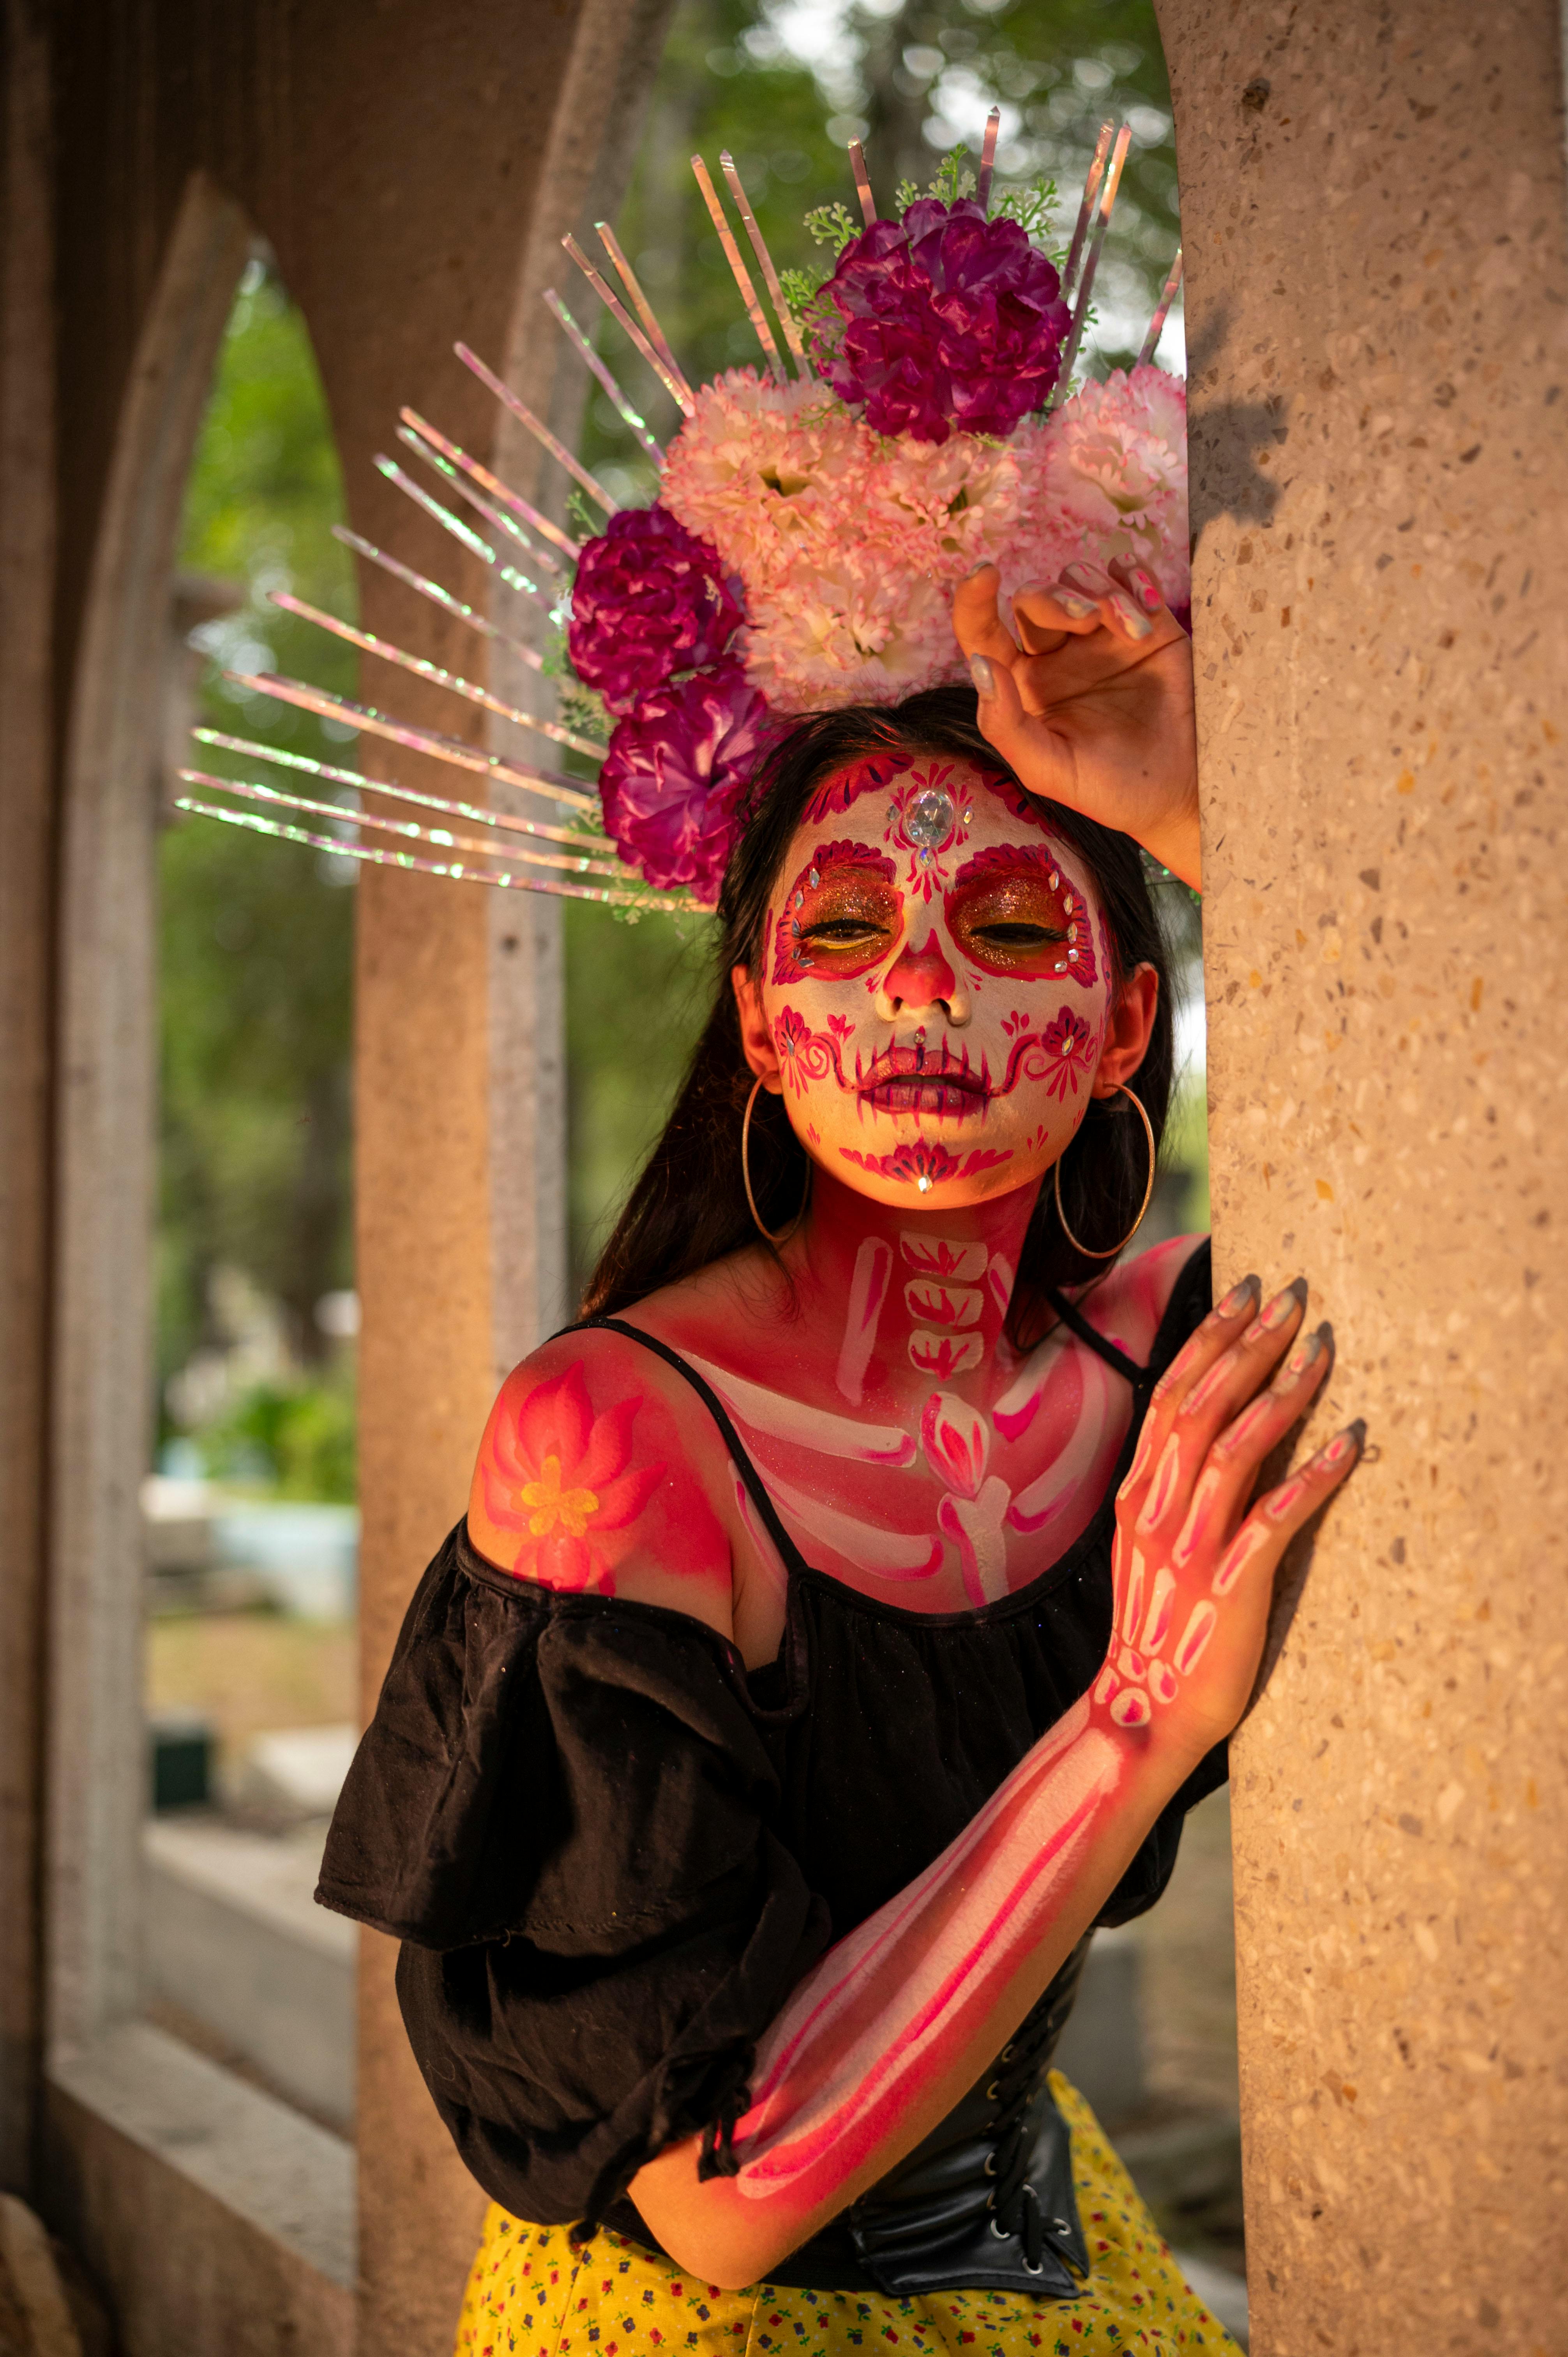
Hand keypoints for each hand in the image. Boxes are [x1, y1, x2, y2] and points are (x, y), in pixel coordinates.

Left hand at [952, 559, 1199, 888]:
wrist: (1184, 790)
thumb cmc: (1112, 788)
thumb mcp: (1048, 769)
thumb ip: (1006, 724)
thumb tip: (981, 666)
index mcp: (1024, 687)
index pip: (984, 635)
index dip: (973, 601)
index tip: (984, 575)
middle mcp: (1056, 655)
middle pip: (1035, 599)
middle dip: (1057, 598)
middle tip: (1088, 619)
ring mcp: (1101, 636)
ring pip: (1080, 579)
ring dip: (1101, 591)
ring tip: (1133, 629)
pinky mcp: (1146, 624)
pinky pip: (1127, 574)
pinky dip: (1133, 576)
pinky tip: (1149, 605)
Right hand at [1095, 1274, 1361, 1762]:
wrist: (1144, 1706)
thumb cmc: (1157, 1623)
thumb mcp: (1143, 1542)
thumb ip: (1165, 1486)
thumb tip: (1200, 1425)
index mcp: (1136, 1494)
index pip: (1171, 1394)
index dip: (1209, 1338)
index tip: (1245, 1292)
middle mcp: (1157, 1510)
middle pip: (1203, 1406)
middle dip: (1249, 1345)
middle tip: (1292, 1299)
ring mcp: (1191, 1548)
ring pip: (1235, 1450)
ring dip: (1282, 1396)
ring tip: (1323, 1352)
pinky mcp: (1230, 1588)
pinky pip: (1274, 1519)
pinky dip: (1312, 1477)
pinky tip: (1350, 1443)